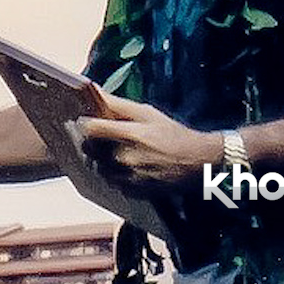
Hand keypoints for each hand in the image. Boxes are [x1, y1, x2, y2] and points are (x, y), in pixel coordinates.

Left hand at [78, 94, 220, 196]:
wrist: (197, 163)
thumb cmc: (171, 133)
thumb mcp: (146, 112)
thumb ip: (117, 104)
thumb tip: (94, 91)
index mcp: (129, 135)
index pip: (90, 129)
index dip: (86, 123)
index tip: (91, 121)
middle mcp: (125, 158)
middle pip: (90, 149)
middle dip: (94, 141)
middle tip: (107, 136)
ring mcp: (127, 177)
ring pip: (98, 166)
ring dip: (103, 158)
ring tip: (121, 150)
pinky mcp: (131, 191)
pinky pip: (111, 180)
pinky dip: (114, 173)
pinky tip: (129, 165)